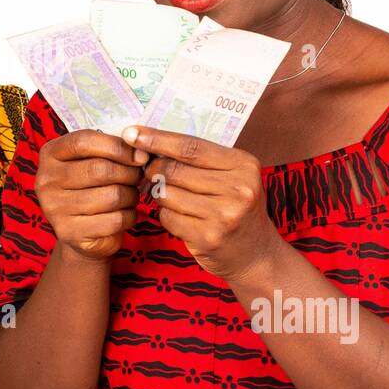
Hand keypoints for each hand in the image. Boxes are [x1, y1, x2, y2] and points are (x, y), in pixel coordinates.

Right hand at [36, 129, 147, 262]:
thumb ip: (111, 149)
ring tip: (130, 195)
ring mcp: (54, 208)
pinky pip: (114, 220)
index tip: (138, 155)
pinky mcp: (69, 233)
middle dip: (129, 173)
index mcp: (50, 154)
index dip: (116, 146)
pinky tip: (126, 214)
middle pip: (100, 169)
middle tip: (138, 177)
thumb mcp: (94, 160)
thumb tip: (141, 151)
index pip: (83, 141)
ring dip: (131, 195)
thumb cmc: (93, 187)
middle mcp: (46, 180)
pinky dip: (129, 216)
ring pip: (111, 196)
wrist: (82, 232)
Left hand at [120, 125, 285, 282]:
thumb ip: (199, 160)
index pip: (190, 147)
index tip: (131, 134)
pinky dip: (166, 215)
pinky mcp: (208, 237)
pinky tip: (181, 218)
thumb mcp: (231, 176)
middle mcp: (238, 189)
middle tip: (151, 172)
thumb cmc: (236, 208)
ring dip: (160, 194)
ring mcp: (224, 215)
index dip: (157, 139)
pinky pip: (167, 217)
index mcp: (243, 165)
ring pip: (166, 194)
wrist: (256, 254)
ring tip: (174, 198)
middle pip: (174, 169)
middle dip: (154, 169)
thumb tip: (149, 142)